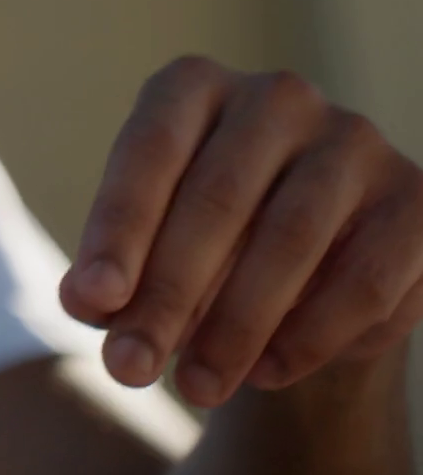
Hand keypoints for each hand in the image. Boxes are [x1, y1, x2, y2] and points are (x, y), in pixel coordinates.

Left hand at [61, 57, 422, 408]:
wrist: (305, 267)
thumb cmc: (197, 245)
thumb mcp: (143, 253)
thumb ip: (110, 276)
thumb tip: (84, 302)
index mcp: (193, 86)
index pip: (149, 151)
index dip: (117, 230)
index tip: (91, 303)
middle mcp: (276, 97)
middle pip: (217, 198)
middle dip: (167, 294)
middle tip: (131, 367)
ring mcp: (353, 141)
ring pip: (290, 238)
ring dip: (236, 326)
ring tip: (195, 388)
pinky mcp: (414, 200)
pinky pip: (364, 279)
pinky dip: (310, 335)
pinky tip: (263, 375)